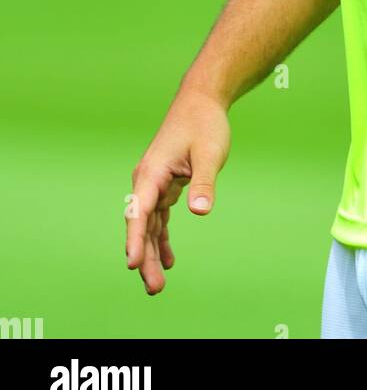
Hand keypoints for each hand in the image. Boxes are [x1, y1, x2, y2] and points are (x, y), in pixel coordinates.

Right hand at [125, 89, 230, 295]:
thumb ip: (204, 183)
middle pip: (141, 225)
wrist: (202, 101)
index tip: (133, 264)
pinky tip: (170, 260)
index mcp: (152, 172)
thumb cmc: (204, 124)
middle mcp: (147, 180)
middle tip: (155, 288)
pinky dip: (162, 238)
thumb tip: (200, 212)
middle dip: (145, 257)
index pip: (139, 212)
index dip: (135, 239)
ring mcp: (154, 184)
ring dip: (152, 253)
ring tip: (158, 285)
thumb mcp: (209, 153)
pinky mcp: (165, 185)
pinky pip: (159, 218)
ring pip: (148, 226)